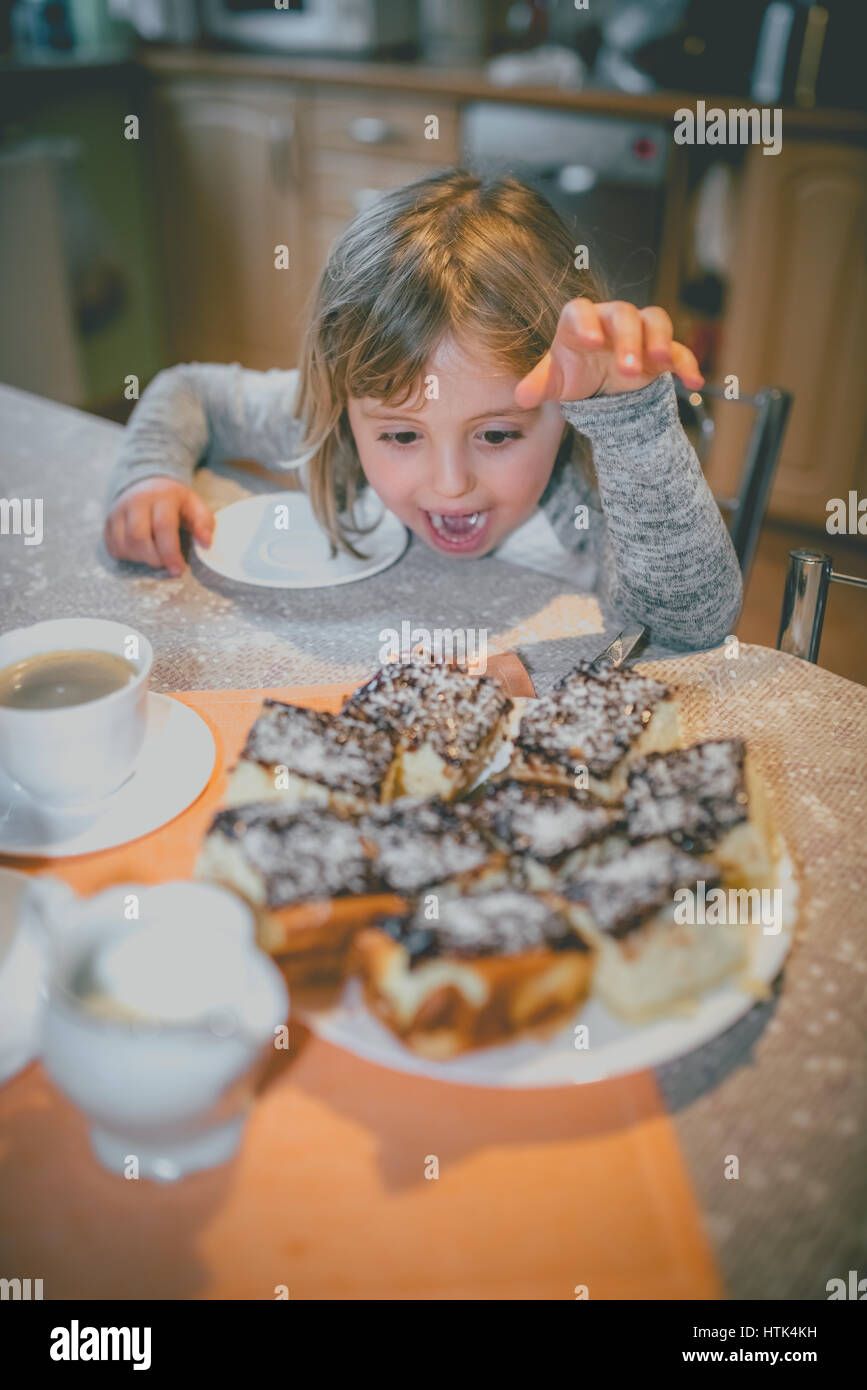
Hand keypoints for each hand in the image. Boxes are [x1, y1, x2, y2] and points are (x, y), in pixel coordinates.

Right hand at [104, 477, 214, 576]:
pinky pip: (112, 547)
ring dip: (140, 559)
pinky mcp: (108, 522)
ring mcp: (118, 511)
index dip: (170, 553)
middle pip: (137, 537)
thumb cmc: (174, 501)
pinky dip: (127, 556)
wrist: (147, 482)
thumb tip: (206, 543)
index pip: (163, 527)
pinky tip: (140, 552)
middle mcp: (135, 502)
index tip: (178, 570)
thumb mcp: (194, 504)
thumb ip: (204, 522)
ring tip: (155, 556)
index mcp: (161, 497)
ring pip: (123, 544)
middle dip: (153, 558)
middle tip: (166, 564)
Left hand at [514, 298, 703, 407]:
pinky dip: (687, 363)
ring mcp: (640, 333)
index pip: (581, 311)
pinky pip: (679, 350)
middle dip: (629, 340)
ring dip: (660, 341)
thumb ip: (539, 385)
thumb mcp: (555, 382)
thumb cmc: (574, 373)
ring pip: (656, 321)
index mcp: (580, 322)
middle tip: (627, 370)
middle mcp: (612, 321)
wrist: (598, 386)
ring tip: (660, 364)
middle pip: (625, 314)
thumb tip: (521, 397)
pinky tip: (693, 381)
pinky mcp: (660, 352)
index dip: (587, 323)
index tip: (592, 342)